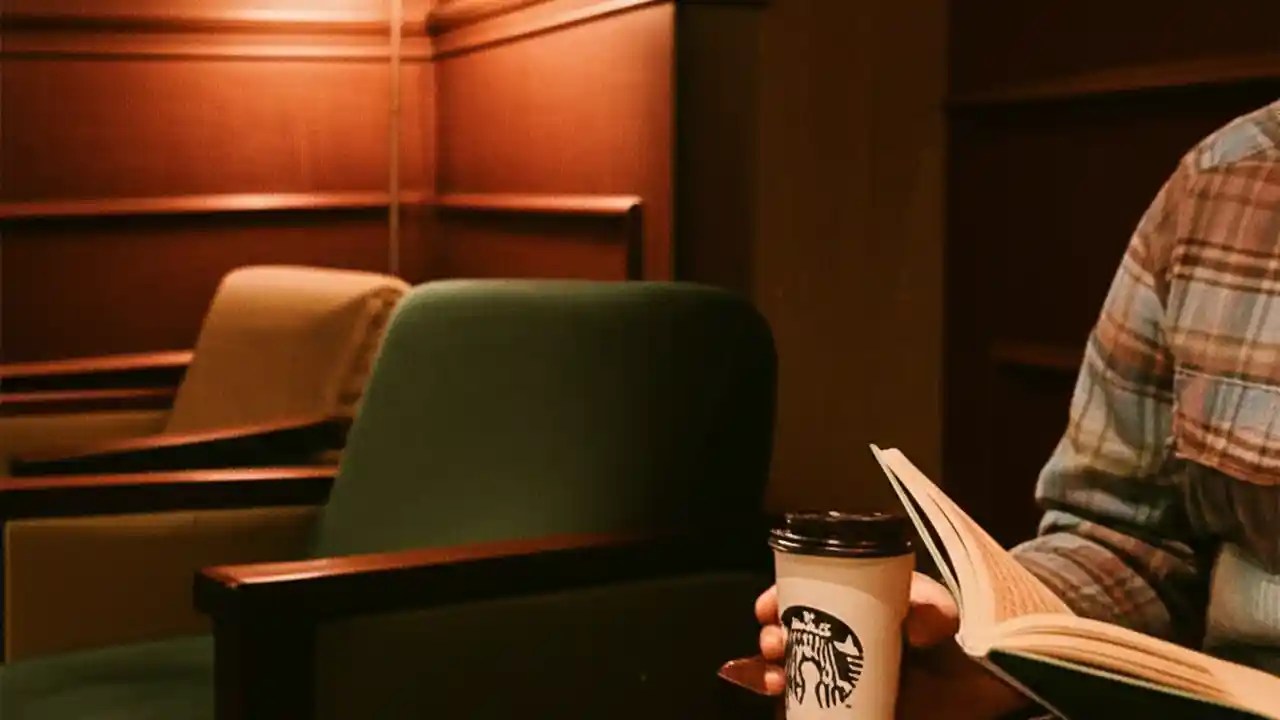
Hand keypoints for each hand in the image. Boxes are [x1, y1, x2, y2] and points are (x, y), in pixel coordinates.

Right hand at [754, 573, 1032, 718]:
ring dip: (768, 670)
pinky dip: (783, 703)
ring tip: (776, 675)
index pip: (806, 597)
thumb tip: (913, 626)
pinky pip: (804, 707)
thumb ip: (935, 609)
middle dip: (770, 636)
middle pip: (790, 635)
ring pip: (790, 671)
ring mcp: (843, 680)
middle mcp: (843, 643)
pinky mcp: (846, 711)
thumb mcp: (947, 614)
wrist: (984, 689)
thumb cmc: (964, 643)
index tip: (769, 606)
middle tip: (774, 643)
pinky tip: (776, 698)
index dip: (780, 598)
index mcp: (858, 609)